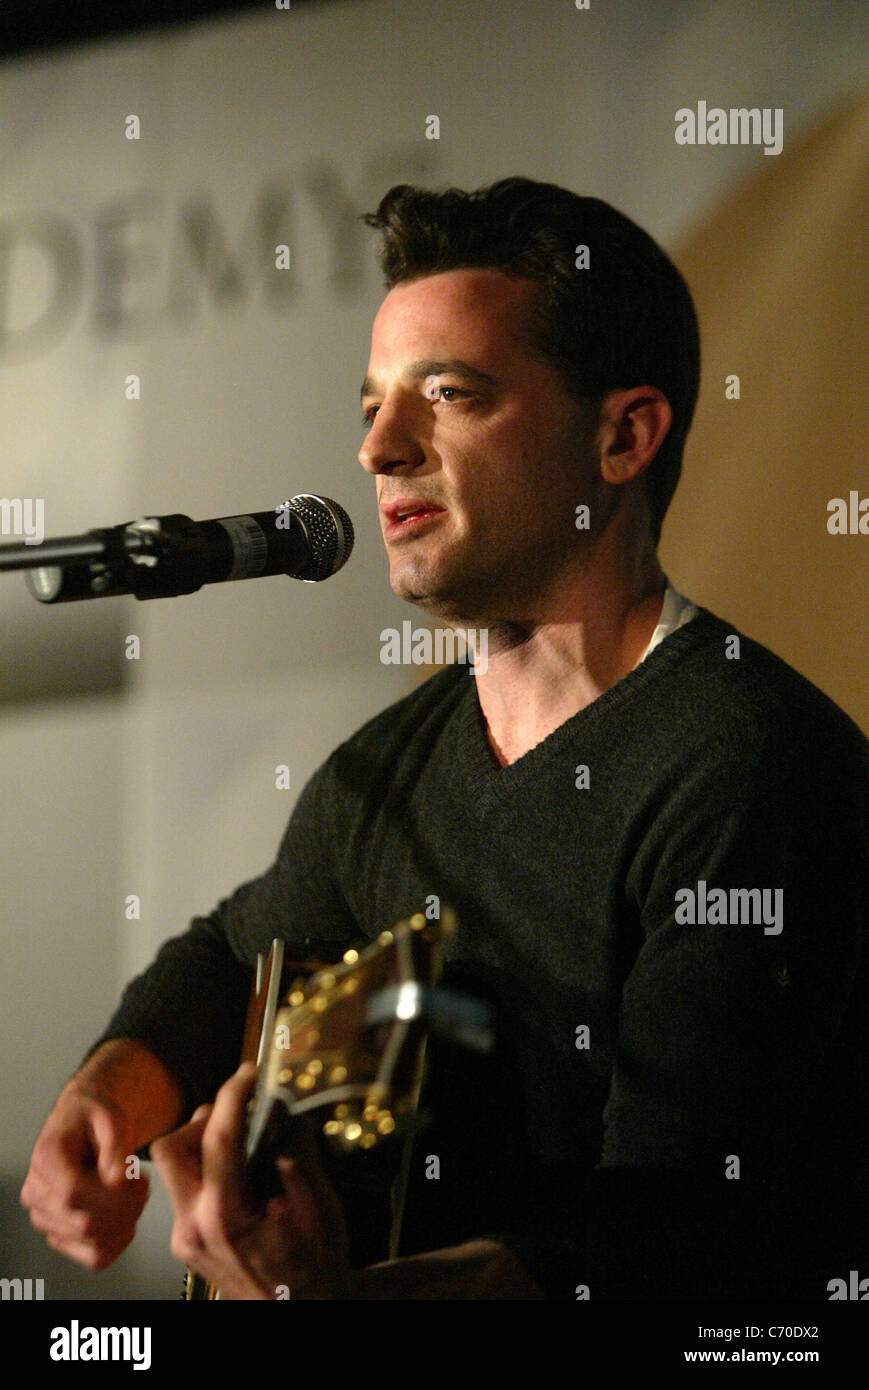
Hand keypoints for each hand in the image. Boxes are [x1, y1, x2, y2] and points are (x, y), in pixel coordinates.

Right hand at [21, 1080, 150, 1269]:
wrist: (85, 1123)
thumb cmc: (96, 1116)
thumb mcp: (112, 1117)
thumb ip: (116, 1145)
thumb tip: (117, 1180)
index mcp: (44, 1159)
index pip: (72, 1194)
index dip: (113, 1194)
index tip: (139, 1175)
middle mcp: (36, 1193)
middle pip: (85, 1223)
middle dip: (127, 1206)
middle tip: (143, 1182)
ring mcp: (45, 1218)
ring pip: (93, 1243)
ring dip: (126, 1221)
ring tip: (135, 1193)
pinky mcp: (60, 1235)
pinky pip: (95, 1257)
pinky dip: (120, 1240)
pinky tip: (127, 1215)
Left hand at [151, 1062, 349, 1299]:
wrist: (300, 1315)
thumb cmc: (313, 1270)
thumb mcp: (319, 1210)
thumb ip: (300, 1159)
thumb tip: (290, 1115)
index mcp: (226, 1218)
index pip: (217, 1139)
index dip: (232, 1096)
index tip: (247, 1074)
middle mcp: (194, 1227)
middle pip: (171, 1149)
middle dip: (201, 1120)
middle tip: (237, 1112)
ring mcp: (185, 1237)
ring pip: (172, 1169)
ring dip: (199, 1143)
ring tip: (239, 1138)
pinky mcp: (187, 1241)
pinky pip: (184, 1189)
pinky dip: (205, 1167)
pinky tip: (237, 1169)